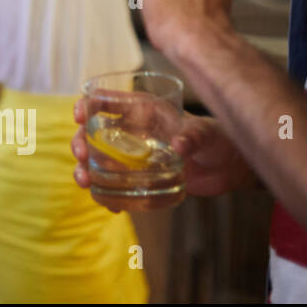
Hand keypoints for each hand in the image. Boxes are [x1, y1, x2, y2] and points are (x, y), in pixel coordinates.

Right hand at [72, 99, 254, 207]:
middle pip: (92, 132)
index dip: (87, 104)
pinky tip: (111, 206)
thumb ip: (194, 135)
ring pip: (97, 159)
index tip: (80, 116)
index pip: (105, 100)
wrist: (227, 167)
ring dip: (85, 170)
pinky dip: (108, 195)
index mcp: (142, 110)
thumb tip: (180, 145)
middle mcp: (131, 130)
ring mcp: (132, 154)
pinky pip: (114, 184)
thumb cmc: (217, 139)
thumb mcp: (206, 133)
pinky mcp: (138, 176)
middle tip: (81, 156)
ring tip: (85, 183)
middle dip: (79, 142)